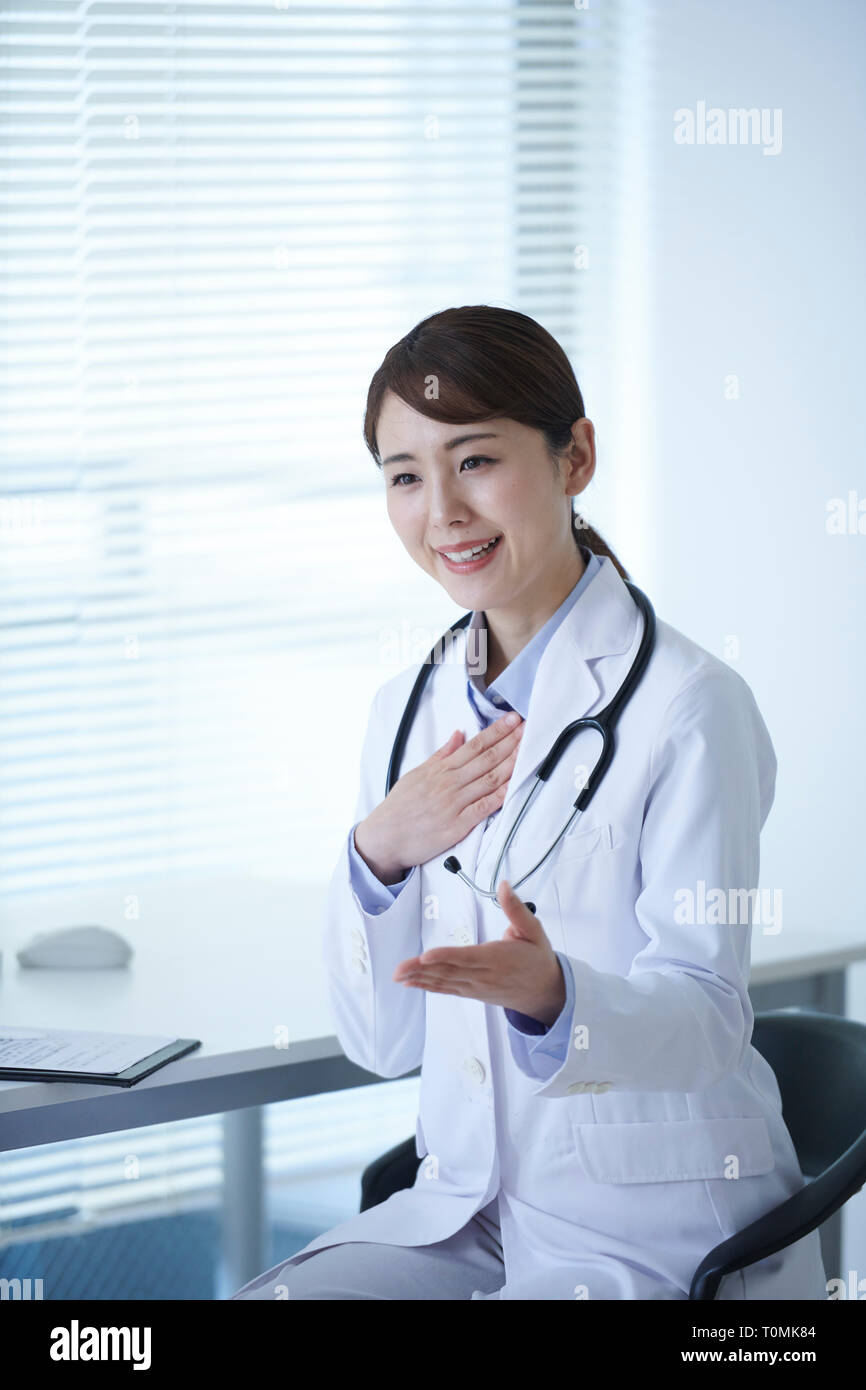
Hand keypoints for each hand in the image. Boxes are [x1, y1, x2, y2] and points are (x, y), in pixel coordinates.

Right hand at [354, 713, 524, 882]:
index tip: (513, 719)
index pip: (474, 745)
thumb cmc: (400, 807)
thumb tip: (458, 735)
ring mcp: (454, 803)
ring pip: (489, 779)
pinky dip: (501, 795)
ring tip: (528, 750)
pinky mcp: (457, 825)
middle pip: (487, 758)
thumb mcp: (416, 774)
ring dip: (512, 763)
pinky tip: (516, 784)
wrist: (385, 837)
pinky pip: (484, 807)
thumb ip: (440, 755)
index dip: (496, 731)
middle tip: (529, 728)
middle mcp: (449, 783)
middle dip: (510, 742)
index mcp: (440, 769)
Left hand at [393, 879, 566, 1026]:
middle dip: (422, 969)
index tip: (426, 955)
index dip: (446, 956)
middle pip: (450, 971)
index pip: (468, 957)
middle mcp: (484, 975)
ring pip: (445, 981)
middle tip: (399, 968)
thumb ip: (516, 908)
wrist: (545, 992)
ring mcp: (476, 987)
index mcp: (498, 958)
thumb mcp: (533, 930)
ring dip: (420, 979)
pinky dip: (429, 987)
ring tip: (399, 975)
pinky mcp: (472, 992)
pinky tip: (412, 983)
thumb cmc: (538, 958)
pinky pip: (447, 989)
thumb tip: (503, 884)